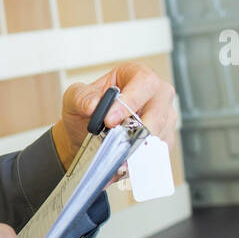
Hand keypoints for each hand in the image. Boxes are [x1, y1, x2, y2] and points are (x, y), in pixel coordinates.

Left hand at [51, 62, 177, 169]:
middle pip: (159, 109)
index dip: (131, 101)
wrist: (84, 134)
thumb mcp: (74, 98)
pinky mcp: (164, 136)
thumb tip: (93, 105)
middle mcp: (155, 93)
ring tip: (117, 155)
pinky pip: (159, 149)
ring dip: (139, 146)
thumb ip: (81, 98)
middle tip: (118, 141)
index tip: (111, 119)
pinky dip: (141, 158)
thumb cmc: (85, 110)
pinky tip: (124, 162)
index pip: (144, 82)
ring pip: (161, 132)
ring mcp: (163, 115)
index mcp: (135, 75)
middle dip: (139, 128)